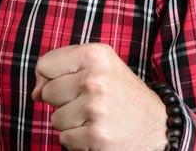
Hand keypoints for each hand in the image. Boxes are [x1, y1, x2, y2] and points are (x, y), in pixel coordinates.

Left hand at [31, 43, 167, 150]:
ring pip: (56, 119)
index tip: (68, 83)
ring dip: (72, 123)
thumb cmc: (123, 94)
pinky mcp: (96, 136)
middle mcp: (95, 79)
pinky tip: (99, 132)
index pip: (45, 65)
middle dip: (63, 101)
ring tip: (96, 118)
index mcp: (96, 55)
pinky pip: (65, 139)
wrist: (159, 126)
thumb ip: (64, 67)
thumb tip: (35, 92)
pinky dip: (79, 140)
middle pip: (48, 93)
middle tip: (89, 102)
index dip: (50, 77)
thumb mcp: (101, 67)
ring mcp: (95, 108)